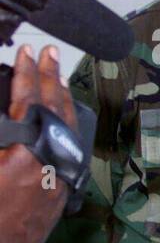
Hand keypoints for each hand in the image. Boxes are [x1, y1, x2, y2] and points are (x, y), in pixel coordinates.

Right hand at [0, 45, 74, 242]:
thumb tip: (5, 115)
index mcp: (24, 154)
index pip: (29, 101)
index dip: (27, 73)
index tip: (28, 52)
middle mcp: (49, 162)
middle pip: (56, 109)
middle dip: (51, 77)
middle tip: (50, 53)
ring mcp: (60, 176)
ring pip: (68, 128)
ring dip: (61, 99)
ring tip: (56, 77)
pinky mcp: (62, 190)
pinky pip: (69, 148)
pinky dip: (64, 127)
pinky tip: (60, 118)